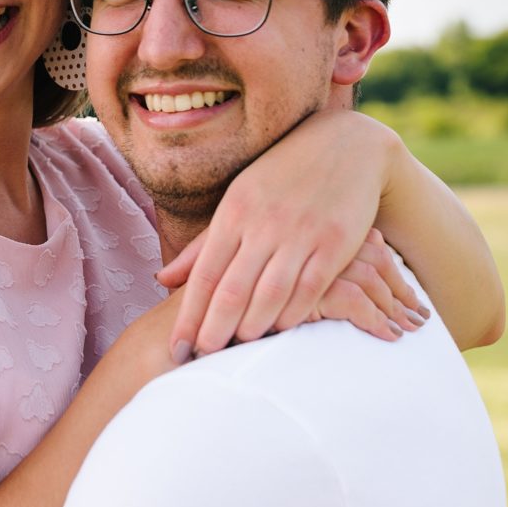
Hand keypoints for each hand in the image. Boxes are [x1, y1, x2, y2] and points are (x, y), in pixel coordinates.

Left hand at [156, 111, 427, 357]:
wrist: (347, 145)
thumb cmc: (282, 176)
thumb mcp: (238, 200)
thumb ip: (203, 245)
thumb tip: (161, 281)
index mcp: (233, 213)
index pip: (203, 275)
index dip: (189, 317)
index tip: (177, 349)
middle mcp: (263, 223)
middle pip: (231, 290)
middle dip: (214, 331)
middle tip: (203, 361)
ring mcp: (300, 232)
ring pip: (269, 294)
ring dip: (252, 328)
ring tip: (238, 351)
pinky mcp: (335, 241)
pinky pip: (311, 287)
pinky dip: (294, 314)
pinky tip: (281, 332)